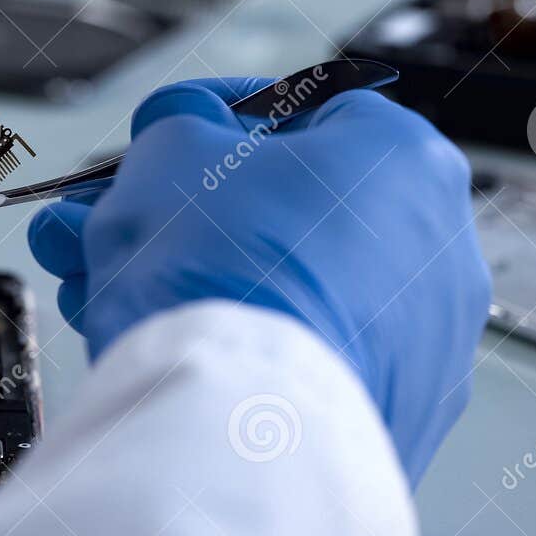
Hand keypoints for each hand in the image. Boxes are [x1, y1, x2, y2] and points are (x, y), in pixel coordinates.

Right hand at [27, 78, 489, 481]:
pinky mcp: (390, 418)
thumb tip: (184, 127)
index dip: (215, 121)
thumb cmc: (219, 273)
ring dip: (189, 281)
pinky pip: (298, 363)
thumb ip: (179, 122)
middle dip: (179, 214)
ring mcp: (423, 344)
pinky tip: (155, 348)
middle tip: (109, 224)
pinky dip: (235, 350)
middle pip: (280, 212)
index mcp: (404, 156)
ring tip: (99, 290)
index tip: (164, 139)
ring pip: (280, 290)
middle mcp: (436, 247)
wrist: (234, 423)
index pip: (305, 111)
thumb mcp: (168, 149)